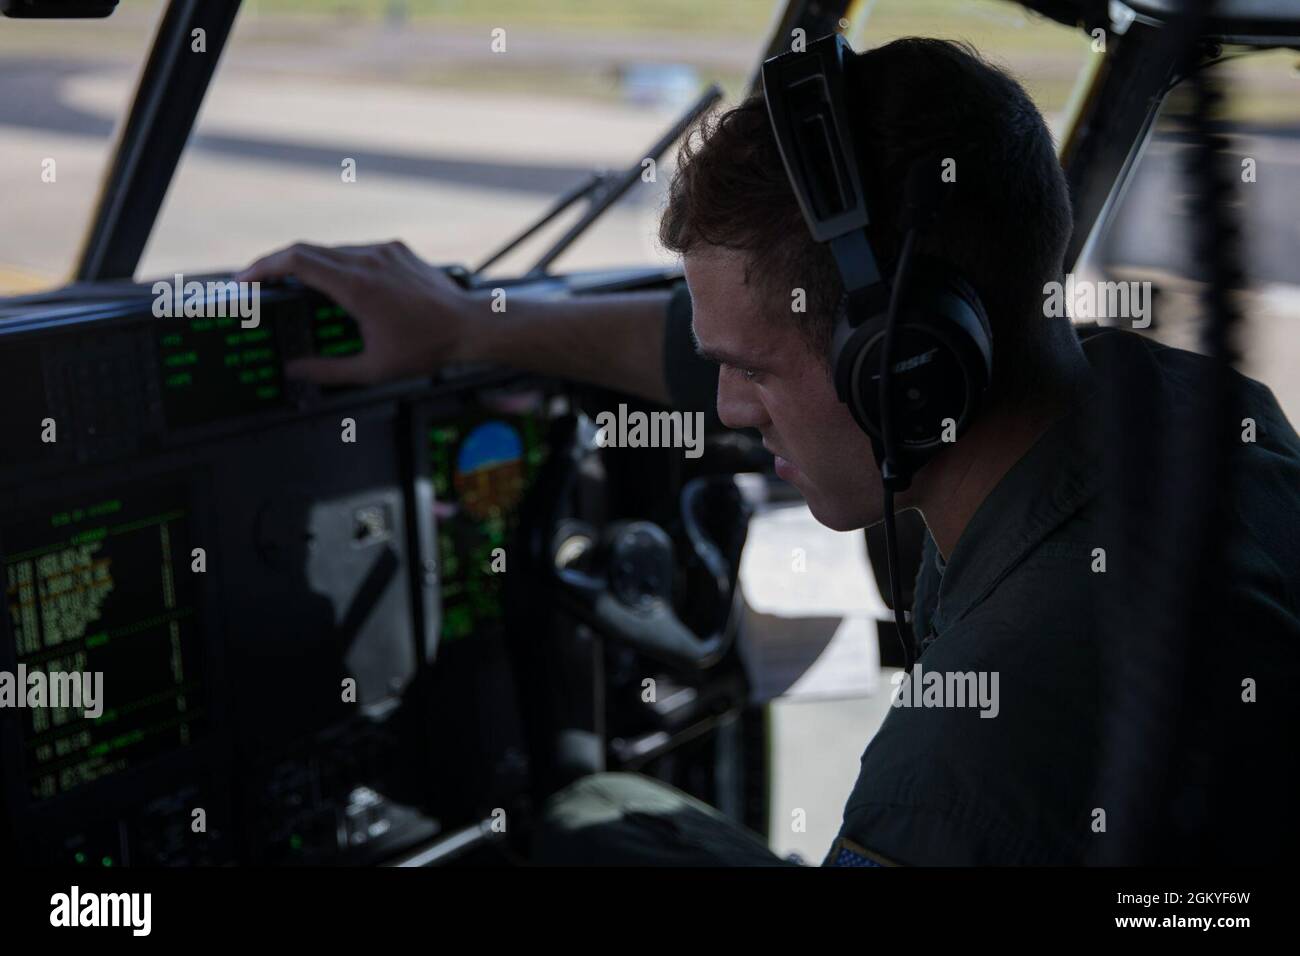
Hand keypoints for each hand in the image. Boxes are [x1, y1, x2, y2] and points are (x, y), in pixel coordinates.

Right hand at [236, 240, 479, 385]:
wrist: (471, 326)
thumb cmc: (428, 348)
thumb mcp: (373, 368)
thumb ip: (327, 371)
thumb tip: (294, 371)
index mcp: (357, 285)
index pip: (296, 261)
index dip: (263, 266)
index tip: (246, 278)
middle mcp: (369, 259)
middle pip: (307, 249)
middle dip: (277, 264)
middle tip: (260, 282)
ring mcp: (384, 250)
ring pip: (332, 248)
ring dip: (311, 264)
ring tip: (297, 287)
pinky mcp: (397, 249)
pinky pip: (357, 250)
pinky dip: (340, 263)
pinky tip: (340, 286)